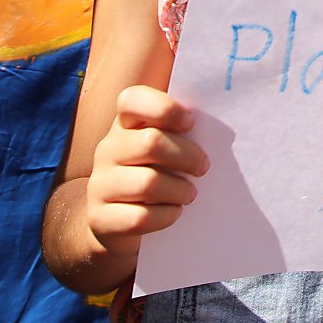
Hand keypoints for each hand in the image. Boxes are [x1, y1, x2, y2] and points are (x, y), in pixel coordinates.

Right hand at [82, 85, 207, 258]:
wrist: (119, 222)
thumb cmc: (155, 173)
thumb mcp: (165, 147)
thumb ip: (182, 130)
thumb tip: (222, 121)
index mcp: (124, 124)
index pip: (132, 100)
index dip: (164, 108)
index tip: (190, 123)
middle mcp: (107, 150)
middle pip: (150, 142)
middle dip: (187, 156)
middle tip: (203, 167)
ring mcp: (99, 184)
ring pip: (148, 183)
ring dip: (180, 190)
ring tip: (190, 193)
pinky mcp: (100, 218)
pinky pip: (140, 217)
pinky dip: (166, 216)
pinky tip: (174, 212)